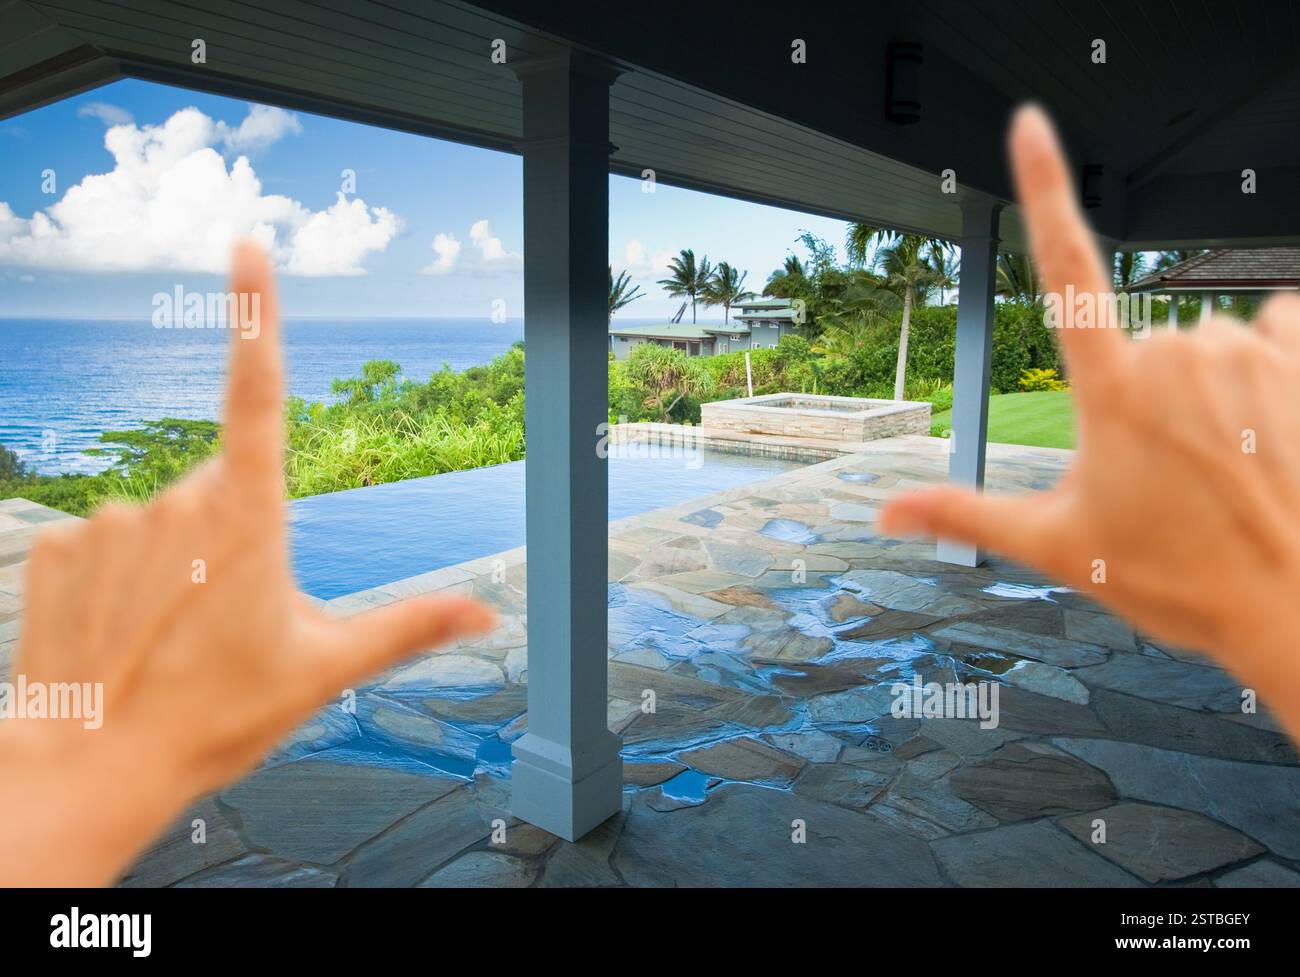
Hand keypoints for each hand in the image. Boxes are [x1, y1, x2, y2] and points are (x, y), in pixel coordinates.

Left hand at [0, 242, 494, 885]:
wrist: (90, 771)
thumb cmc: (216, 719)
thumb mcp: (326, 669)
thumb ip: (411, 625)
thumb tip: (490, 612)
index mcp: (249, 518)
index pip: (257, 391)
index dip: (256, 313)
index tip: (247, 245)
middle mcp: (176, 502)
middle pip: (224, 490)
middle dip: (235, 539)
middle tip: (231, 623)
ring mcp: (110, 522)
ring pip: (165, 519)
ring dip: (178, 563)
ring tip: (174, 638)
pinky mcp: (58, 547)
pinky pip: (106, 542)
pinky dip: (121, 578)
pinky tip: (123, 633)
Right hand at [880, 106, 1299, 740]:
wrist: (1297, 608)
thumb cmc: (1180, 581)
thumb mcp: (1056, 549)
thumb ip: (962, 513)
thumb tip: (882, 512)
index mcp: (1110, 391)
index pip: (1063, 265)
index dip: (1042, 186)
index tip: (1029, 123)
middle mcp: (1178, 353)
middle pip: (1143, 341)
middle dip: (1145, 394)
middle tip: (1165, 476)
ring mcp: (1246, 352)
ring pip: (1206, 338)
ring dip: (1207, 383)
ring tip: (1222, 461)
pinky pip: (1274, 323)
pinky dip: (1268, 359)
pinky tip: (1270, 419)